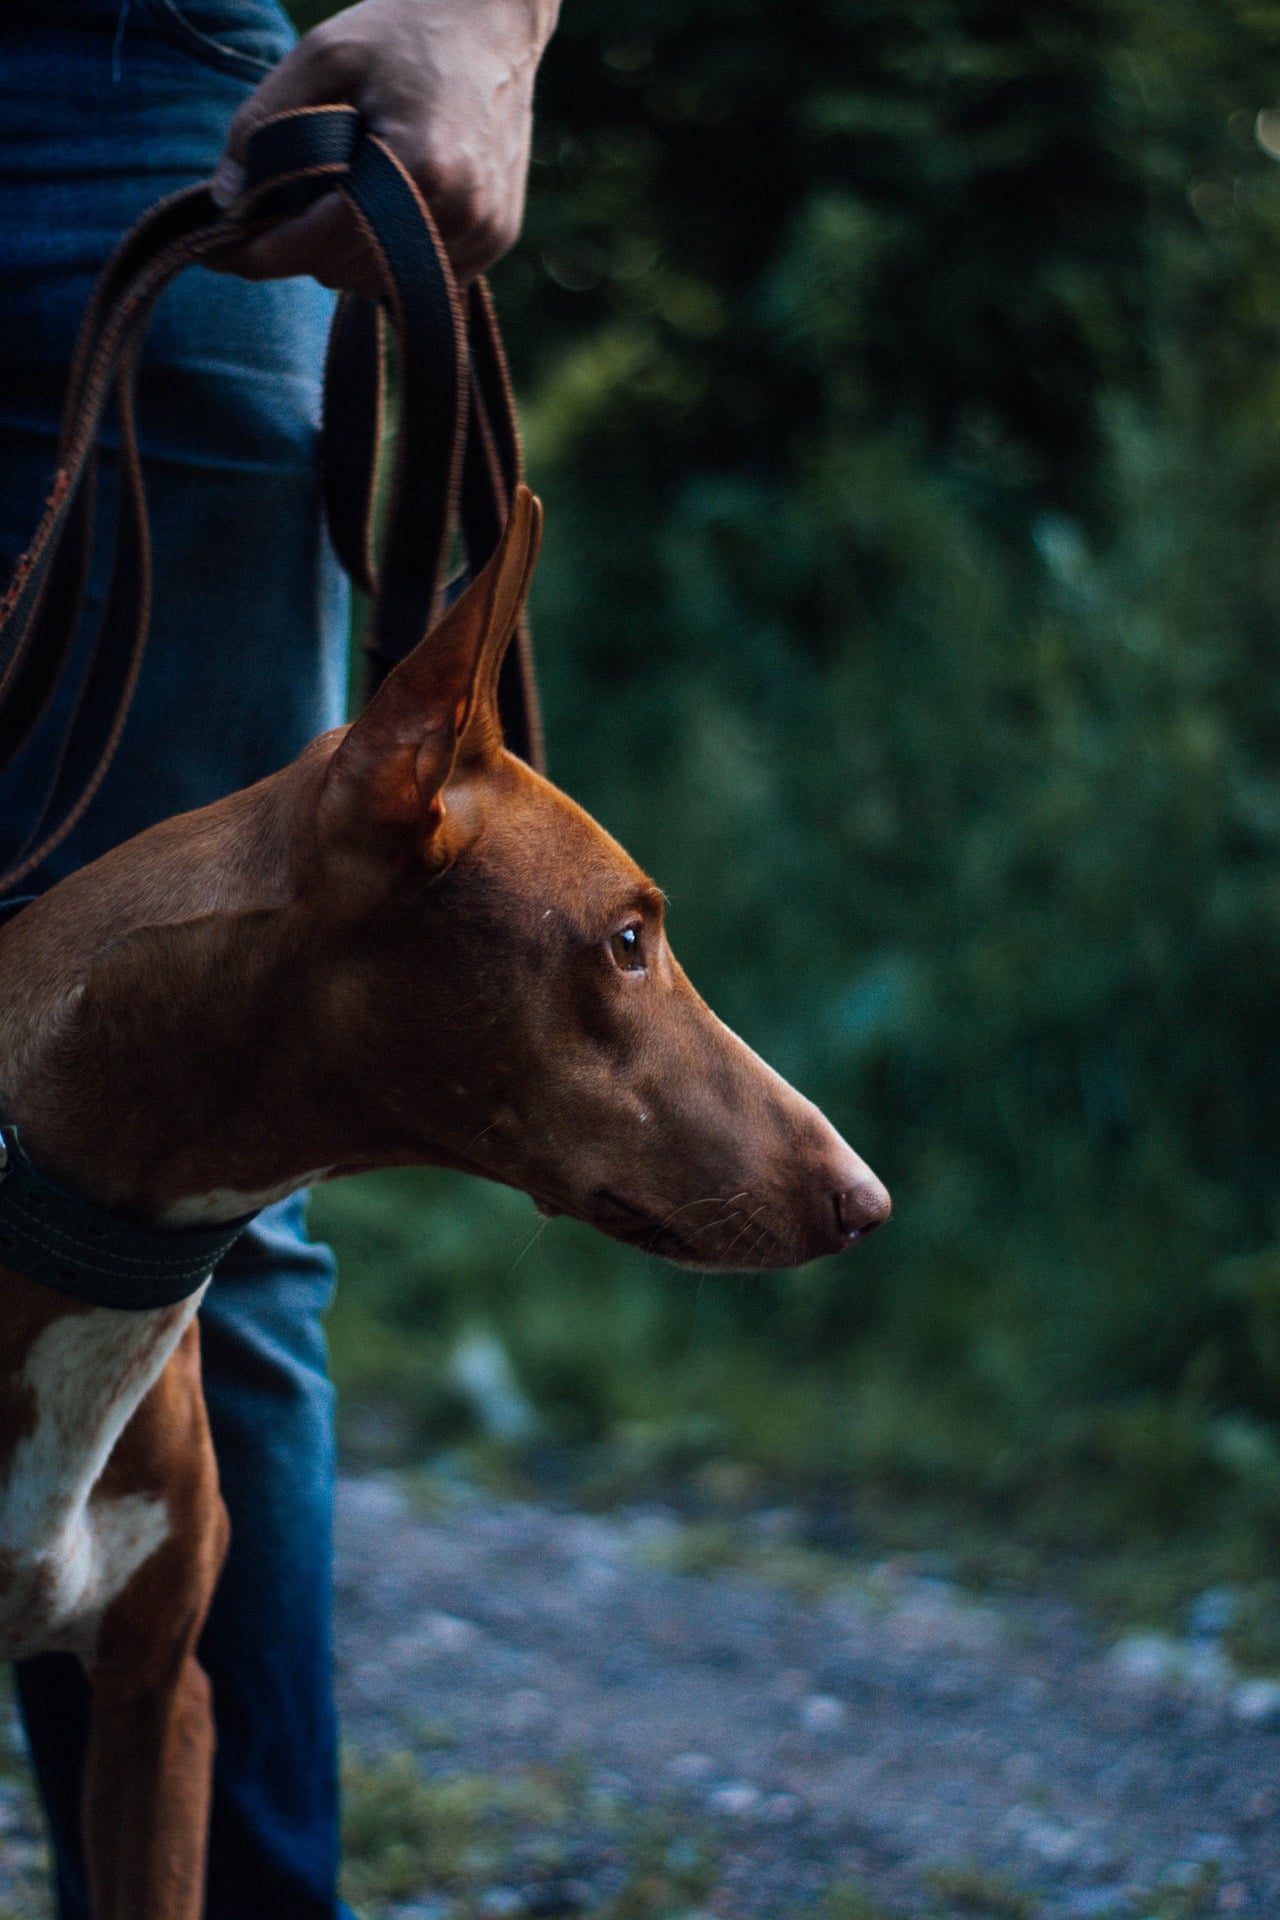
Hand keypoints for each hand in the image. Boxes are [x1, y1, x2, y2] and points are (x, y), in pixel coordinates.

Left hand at [208, 0, 559, 291]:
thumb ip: (263, 122)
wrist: (492, 22)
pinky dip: (386, 255)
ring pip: (379, 283)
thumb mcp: (322, 55)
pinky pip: (418, 279)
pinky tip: (383, 206)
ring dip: (344, 253)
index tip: (215, 255)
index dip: (261, 250)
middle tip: (283, 203)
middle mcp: (462, 209)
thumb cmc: (402, 32)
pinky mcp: (498, 238)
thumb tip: (224, 199)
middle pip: (346, 269)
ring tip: (340, 195)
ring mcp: (486, 230)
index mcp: (421, 164)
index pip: (322, 240)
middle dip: (303, 245)